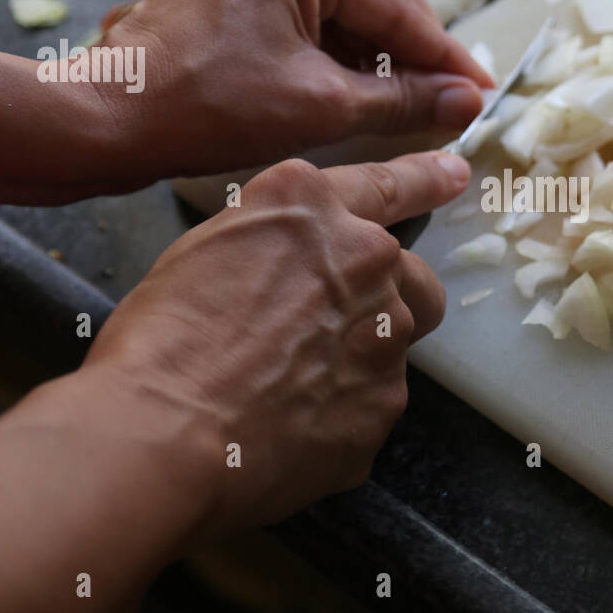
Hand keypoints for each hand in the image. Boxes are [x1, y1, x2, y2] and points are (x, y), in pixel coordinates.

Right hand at [81, 151, 469, 530]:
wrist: (160, 437)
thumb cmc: (157, 344)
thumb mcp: (202, 254)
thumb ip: (272, 246)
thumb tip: (290, 272)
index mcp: (310, 208)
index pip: (385, 182)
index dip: (422, 179)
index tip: (454, 174)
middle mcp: (364, 258)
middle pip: (406, 274)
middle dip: (380, 298)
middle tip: (321, 334)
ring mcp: (385, 333)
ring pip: (391, 342)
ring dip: (354, 360)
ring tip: (282, 392)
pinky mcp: (387, 402)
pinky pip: (371, 403)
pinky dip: (340, 415)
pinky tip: (286, 431)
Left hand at [92, 0, 491, 181]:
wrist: (109, 121)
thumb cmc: (202, 107)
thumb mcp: (321, 106)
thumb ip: (402, 99)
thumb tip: (463, 101)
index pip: (392, 3)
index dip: (441, 55)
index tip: (477, 90)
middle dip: (411, 43)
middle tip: (447, 92)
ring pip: (339, 0)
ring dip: (375, 49)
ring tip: (407, 99)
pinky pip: (303, 11)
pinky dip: (335, 50)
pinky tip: (358, 89)